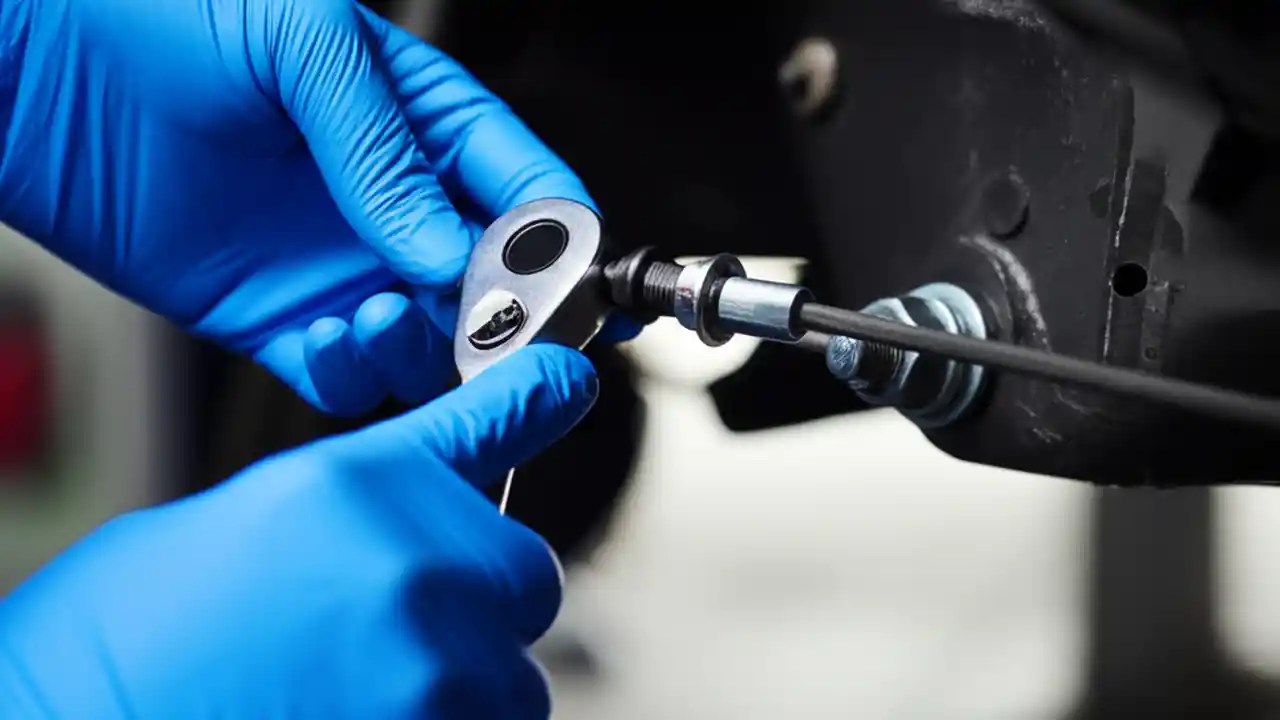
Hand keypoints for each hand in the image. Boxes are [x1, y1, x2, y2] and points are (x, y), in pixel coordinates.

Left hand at [0, 0, 592, 414]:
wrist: (33, 65)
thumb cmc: (164, 14)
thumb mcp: (305, 41)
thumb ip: (387, 152)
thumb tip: (447, 253)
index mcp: (426, 121)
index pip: (529, 190)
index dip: (564, 241)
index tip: (572, 283)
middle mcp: (395, 202)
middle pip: (494, 281)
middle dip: (507, 314)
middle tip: (496, 329)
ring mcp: (341, 265)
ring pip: (430, 340)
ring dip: (428, 349)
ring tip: (383, 314)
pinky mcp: (279, 317)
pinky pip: (345, 371)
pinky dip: (355, 372)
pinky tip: (330, 336)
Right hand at [0, 345, 594, 718]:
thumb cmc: (121, 644)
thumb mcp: (236, 528)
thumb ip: (346, 515)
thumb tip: (400, 526)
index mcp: (355, 485)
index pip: (489, 421)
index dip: (535, 399)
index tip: (567, 384)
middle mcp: (415, 563)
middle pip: (522, 573)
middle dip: (477, 599)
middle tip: (393, 628)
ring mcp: (432, 663)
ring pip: (511, 672)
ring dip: (459, 681)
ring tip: (355, 691)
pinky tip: (361, 717)